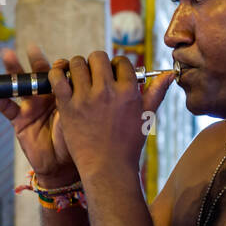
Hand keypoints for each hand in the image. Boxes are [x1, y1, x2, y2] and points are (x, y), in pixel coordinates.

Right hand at [0, 44, 77, 186]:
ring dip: (13, 70)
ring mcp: (31, 107)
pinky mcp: (19, 121)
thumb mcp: (77, 116)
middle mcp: (46, 97)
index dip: (61, 67)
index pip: (60, 73)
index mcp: (64, 94)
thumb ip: (73, 98)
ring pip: (20, 85)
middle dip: (35, 60)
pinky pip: (6, 108)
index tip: (65, 65)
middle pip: (38, 74)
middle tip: (32, 48)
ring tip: (7, 55)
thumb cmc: (77, 141)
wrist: (64, 167)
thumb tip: (75, 78)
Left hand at [51, 51, 176, 182]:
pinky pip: (57, 79)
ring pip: (76, 64)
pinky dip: (56, 74)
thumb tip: (169, 74)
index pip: (121, 61)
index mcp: (128, 91)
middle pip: (98, 57)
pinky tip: (60, 79)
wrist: (107, 168)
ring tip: (77, 77)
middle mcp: (107, 91)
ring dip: (76, 67)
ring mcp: (86, 98)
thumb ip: (156, 92)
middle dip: (96, 62)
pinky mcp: (67, 107)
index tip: (112, 75)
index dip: (116, 65)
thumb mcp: (146, 117)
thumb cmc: (128, 145)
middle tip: (93, 74)